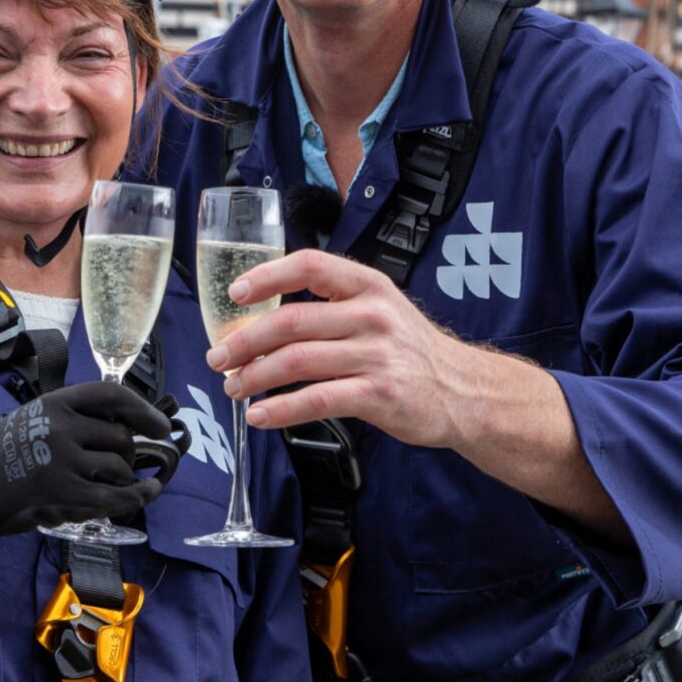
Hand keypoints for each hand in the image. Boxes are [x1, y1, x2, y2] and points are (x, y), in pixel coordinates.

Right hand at [0, 382, 171, 561]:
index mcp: (54, 403)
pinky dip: (138, 495)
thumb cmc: (6, 455)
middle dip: (128, 451)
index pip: (111, 395)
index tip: (160, 424)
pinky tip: (148, 491)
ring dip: (125, 477)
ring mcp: (62, 462)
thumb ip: (74, 416)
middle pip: (121, 436)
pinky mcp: (64, 495)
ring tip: (113, 481)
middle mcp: (60, 427)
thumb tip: (128, 422)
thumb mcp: (35, 417)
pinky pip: (116, 495)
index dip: (142, 409)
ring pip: (120, 466)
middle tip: (123, 461)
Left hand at [207, 249, 500, 447]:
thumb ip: (331, 307)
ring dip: (254, 377)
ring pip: (297, 361)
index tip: (235, 294)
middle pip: (292, 320)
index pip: (310, 265)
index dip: (267, 276)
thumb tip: (262, 319)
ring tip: (234, 388)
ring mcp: (377, 355)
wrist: (462, 391)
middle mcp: (372, 315)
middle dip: (245, 341)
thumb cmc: (410, 351)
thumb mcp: (379, 309)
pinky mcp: (379, 394)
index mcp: (368, 286)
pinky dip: (280, 410)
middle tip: (218, 357)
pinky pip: (317, 400)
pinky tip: (261, 416)